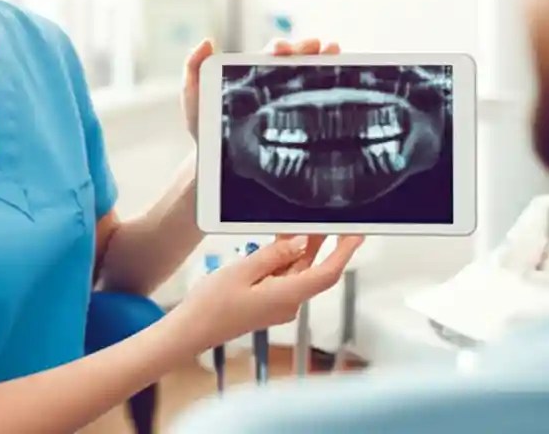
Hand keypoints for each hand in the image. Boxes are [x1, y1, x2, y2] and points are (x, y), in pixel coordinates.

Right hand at [169, 235, 364, 350]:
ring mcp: (277, 304)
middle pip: (314, 270)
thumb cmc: (212, 305)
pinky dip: (284, 259)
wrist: (191, 330)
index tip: (357, 233)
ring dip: (302, 249)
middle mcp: (288, 303)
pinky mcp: (266, 302)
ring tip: (303, 223)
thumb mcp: (243, 271)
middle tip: (329, 218)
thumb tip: (301, 243)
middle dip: (323, 244)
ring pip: (298, 272)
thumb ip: (275, 255)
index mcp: (287, 296)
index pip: (327, 273)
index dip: (345, 252)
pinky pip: (283, 277)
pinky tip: (279, 241)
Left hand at [182, 38, 340, 141]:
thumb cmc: (206, 128)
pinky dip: (332, 82)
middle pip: (297, 58)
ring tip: (334, 52)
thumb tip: (207, 41)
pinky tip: (343, 76)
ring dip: (326, 59)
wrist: (220, 163)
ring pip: (312, 72)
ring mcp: (290, 97)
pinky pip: (318, 96)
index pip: (272, 53)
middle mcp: (275, 80)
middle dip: (308, 48)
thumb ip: (194, 70)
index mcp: (254, 71)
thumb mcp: (195, 98)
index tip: (283, 49)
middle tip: (318, 47)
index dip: (281, 46)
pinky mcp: (300, 116)